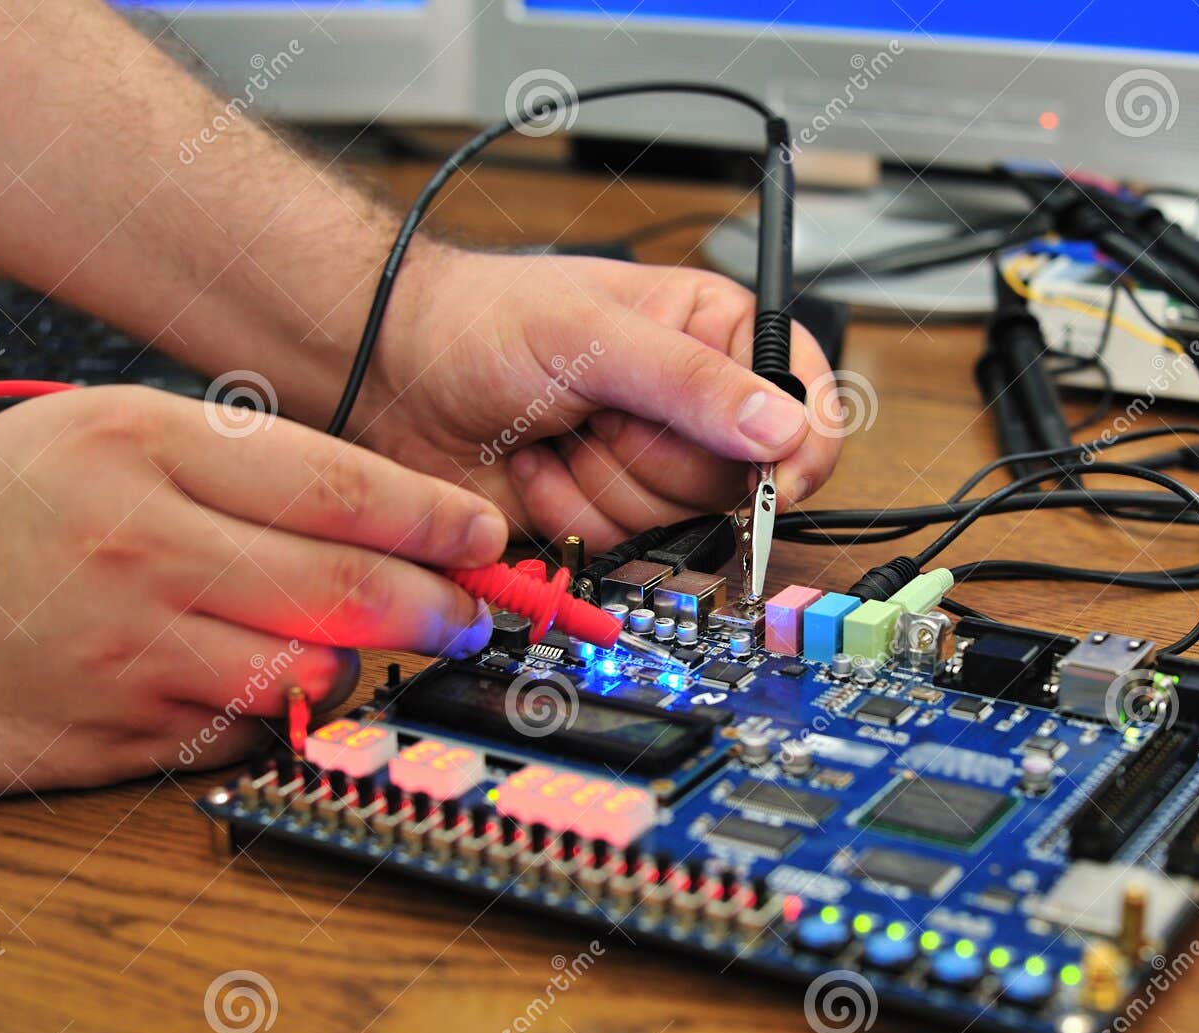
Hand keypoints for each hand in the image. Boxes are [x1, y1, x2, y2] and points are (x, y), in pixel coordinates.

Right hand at [0, 387, 505, 794]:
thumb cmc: (2, 509)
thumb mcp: (113, 436)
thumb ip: (248, 468)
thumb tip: (388, 516)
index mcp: (146, 448)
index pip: (338, 486)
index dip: (434, 519)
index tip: (484, 538)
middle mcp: (141, 547)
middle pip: (345, 587)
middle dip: (434, 605)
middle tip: (466, 611)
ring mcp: (127, 651)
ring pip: (308, 674)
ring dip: (356, 667)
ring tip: (357, 645)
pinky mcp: (115, 735)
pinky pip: (247, 731)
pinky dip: (278, 712)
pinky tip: (260, 683)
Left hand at [354, 250, 842, 545]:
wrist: (397, 377)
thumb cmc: (484, 322)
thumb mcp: (593, 335)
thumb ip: (691, 383)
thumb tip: (779, 428)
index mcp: (710, 335)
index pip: (801, 395)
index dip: (798, 441)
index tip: (776, 471)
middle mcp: (690, 406)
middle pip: (739, 478)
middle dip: (658, 457)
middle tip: (602, 414)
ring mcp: (647, 463)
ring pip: (677, 519)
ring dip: (602, 483)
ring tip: (558, 431)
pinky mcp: (606, 510)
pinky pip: (620, 544)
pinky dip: (569, 514)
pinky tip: (536, 468)